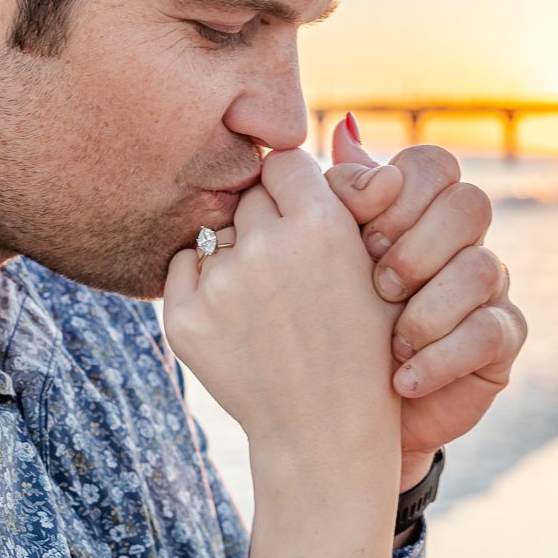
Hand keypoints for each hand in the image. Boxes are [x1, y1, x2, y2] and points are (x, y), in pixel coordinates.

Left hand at [162, 149, 401, 476]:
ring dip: (235, 255)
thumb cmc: (362, 345)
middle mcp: (270, 247)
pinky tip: (239, 322)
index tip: (304, 221)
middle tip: (289, 273)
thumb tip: (333, 126)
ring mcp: (223, 285)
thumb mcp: (375, 265)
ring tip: (269, 306)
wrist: (326, 432)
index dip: (295, 192)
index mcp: (324, 225)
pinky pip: (182, 268)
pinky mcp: (185, 319)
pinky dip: (203, 286)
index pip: (286, 163)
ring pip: (218, 232)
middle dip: (266, 222)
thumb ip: (350, 195)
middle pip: (249, 196)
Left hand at [322, 117, 527, 489]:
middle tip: (375, 285)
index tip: (354, 229)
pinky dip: (441, 357)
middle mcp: (461, 241)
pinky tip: (403, 379)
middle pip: (470, 203)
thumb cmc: (330, 330)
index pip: (432, 165)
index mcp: (418, 211)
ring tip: (390, 343)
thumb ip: (332, 203)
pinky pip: (490, 331)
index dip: (398, 191)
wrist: (347, 418)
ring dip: (427, 308)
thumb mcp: (319, 264)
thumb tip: (342, 127)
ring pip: (483, 268)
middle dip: (416, 246)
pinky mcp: (502, 340)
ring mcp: (490, 288)